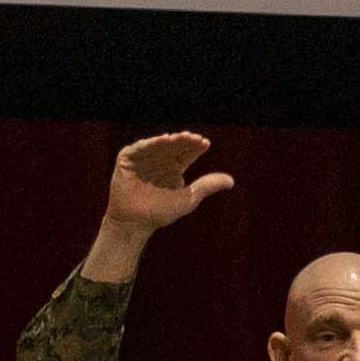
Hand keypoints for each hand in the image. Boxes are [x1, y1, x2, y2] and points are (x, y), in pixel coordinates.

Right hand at [102, 130, 235, 241]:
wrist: (134, 223)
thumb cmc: (160, 213)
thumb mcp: (188, 198)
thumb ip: (207, 186)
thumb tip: (231, 181)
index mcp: (174, 168)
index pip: (187, 153)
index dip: (195, 147)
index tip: (205, 143)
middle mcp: (159, 160)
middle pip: (174, 146)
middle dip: (184, 141)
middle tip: (195, 139)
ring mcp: (143, 159)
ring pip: (158, 145)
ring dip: (169, 140)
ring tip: (181, 138)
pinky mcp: (127, 159)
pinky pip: (139, 148)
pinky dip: (150, 143)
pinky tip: (162, 140)